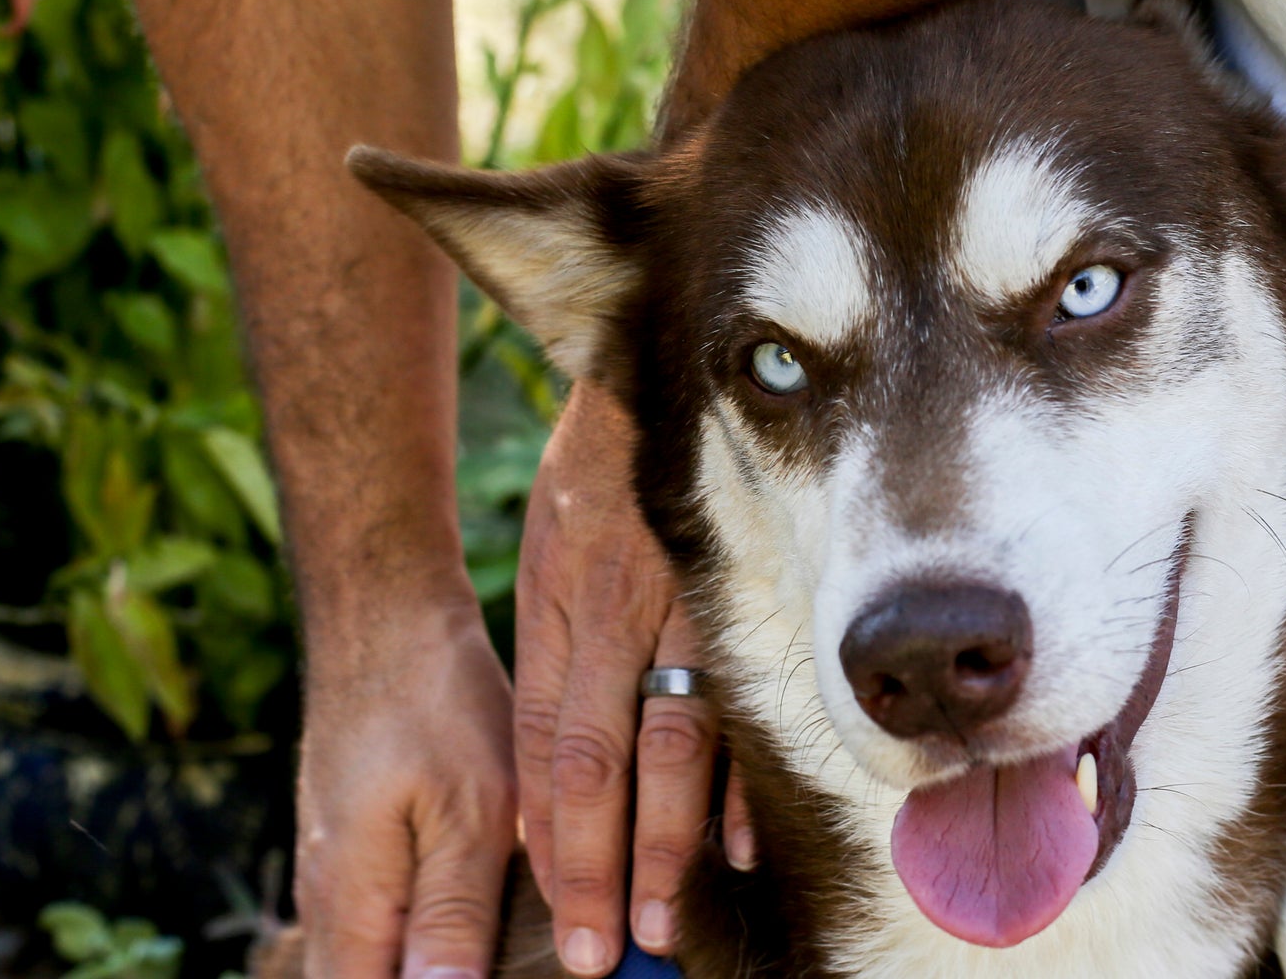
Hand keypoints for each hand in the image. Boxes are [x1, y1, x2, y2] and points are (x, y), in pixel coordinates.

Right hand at [295, 600, 516, 977]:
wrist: (384, 621)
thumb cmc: (433, 708)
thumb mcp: (468, 811)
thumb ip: (455, 915)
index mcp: (352, 909)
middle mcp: (329, 904)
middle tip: (513, 972)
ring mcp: (336, 876)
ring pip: (371, 961)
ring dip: (426, 969)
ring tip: (497, 957)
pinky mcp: (355, 849)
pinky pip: (377, 925)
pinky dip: (419, 940)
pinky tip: (475, 929)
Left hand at [515, 383, 745, 976]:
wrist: (646, 364)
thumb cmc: (595, 479)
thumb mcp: (547, 559)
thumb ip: (555, 660)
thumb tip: (551, 775)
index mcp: (557, 610)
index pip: (546, 749)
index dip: (549, 839)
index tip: (559, 913)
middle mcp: (612, 614)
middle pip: (599, 760)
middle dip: (597, 865)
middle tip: (599, 951)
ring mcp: (678, 604)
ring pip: (669, 741)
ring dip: (666, 840)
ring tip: (665, 922)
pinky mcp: (738, 591)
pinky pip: (739, 696)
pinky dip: (740, 775)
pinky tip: (739, 843)